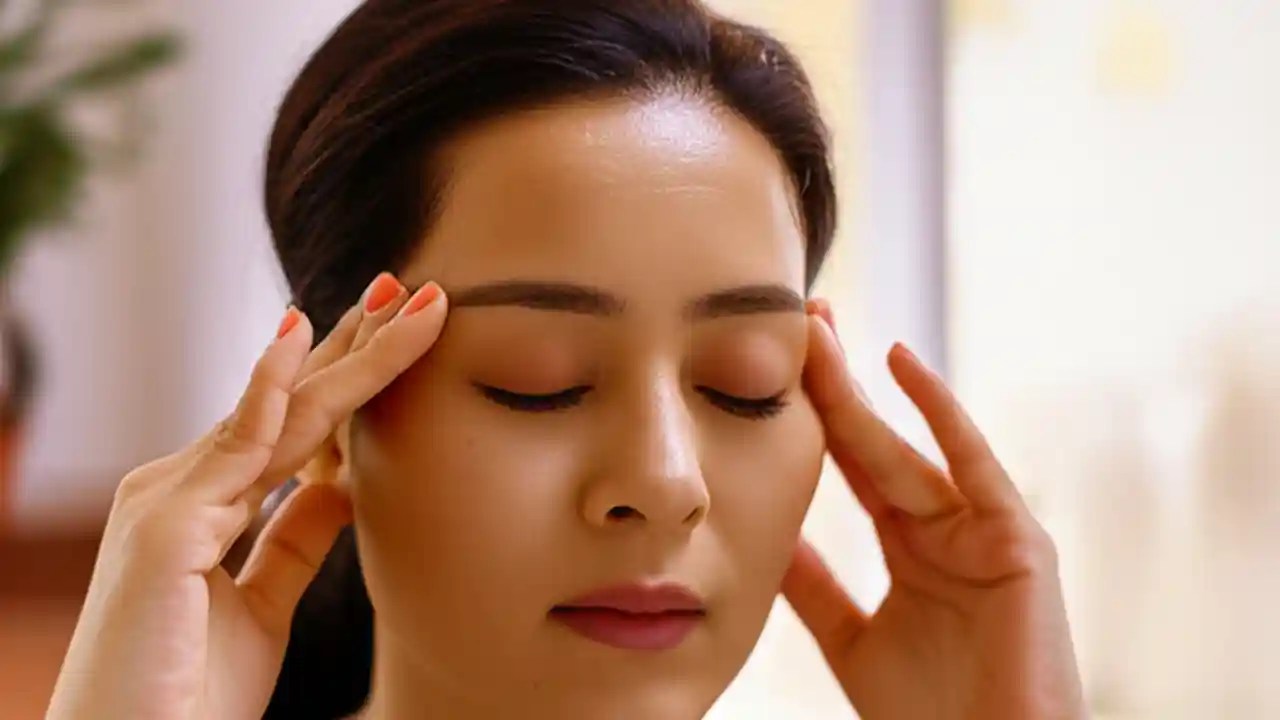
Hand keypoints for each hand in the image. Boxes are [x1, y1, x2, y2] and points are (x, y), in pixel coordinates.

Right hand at [46, 273, 445, 719]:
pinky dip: (267, 387)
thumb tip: (341, 486)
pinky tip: (300, 335)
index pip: (290, 425)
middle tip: (410, 289)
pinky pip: (231, 446)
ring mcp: (169, 499)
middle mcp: (181, 488)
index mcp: (203, 505)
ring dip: (347, 352)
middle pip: (288, 403)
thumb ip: (293, 539)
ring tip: (400, 299)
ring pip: (280, 412)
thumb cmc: (189, 691)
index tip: (400, 331)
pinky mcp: (164, 527)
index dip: (348, 377)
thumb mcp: (263, 603)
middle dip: (354, 345)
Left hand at [784, 302, 1084, 719]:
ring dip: (858, 389)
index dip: (815, 419)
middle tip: (798, 319)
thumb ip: (815, 587)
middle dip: (833, 384)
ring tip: (817, 330)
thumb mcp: (851, 639)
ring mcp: (982, 528)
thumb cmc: (932, 716)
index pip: (853, 467)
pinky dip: (940, 412)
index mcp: (911, 547)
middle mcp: (945, 527)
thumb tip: (765, 536)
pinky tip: (900, 361)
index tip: (776, 367)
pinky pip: (973, 465)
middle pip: (874, 442)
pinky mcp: (1017, 539)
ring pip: (905, 447)